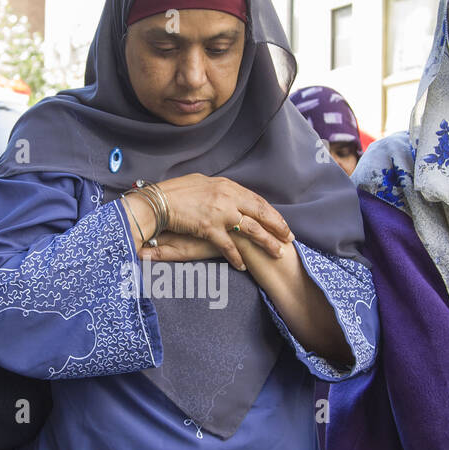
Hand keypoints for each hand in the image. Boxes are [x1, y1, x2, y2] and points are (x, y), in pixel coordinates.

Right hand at [131, 174, 292, 270]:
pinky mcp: (209, 228)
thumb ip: (219, 191)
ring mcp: (220, 213)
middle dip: (277, 226)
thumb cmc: (176, 192)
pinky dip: (237, 257)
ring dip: (266, 242)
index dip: (271, 212)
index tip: (280, 222)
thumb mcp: (202, 184)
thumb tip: (227, 195)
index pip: (256, 199)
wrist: (158, 201)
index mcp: (227, 186)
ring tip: (277, 252)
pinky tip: (243, 266)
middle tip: (289, 238)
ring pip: (252, 229)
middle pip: (261, 213)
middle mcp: (228, 198)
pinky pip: (229, 246)